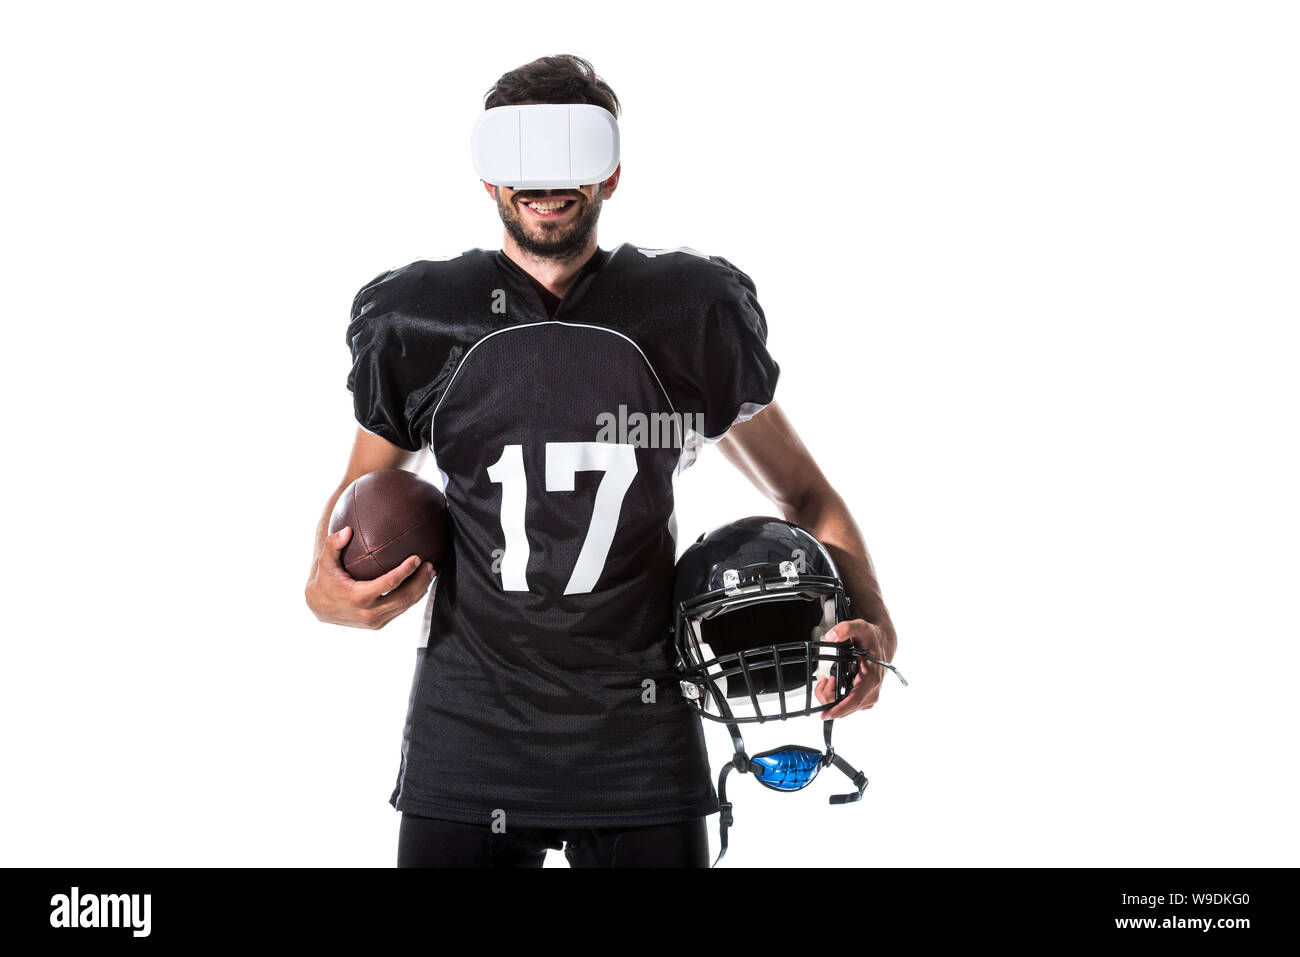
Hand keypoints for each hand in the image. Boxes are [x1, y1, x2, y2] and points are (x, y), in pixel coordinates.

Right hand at [304, 525, 435, 629]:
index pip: (389, 584)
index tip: (417, 558)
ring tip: (430, 572)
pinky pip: (400, 610)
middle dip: (420, 581)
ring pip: (405, 606)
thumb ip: (332, 545)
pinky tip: (421, 582)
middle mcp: (368, 613)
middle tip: (430, 565)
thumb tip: (347, 530)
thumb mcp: (323, 561)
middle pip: (403, 598)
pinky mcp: (378, 624)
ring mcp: (374, 621)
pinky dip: (412, 597)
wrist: (317, 607)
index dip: (405, 571)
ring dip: (420, 589)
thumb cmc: (323, 579)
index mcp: (358, 597)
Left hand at [813, 619, 895, 718]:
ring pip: (844, 708)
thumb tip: (831, 636)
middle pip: (845, 706)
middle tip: (825, 678)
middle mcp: (872, 691)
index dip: (839, 709)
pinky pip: (846, 705)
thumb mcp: (860, 627)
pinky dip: (835, 696)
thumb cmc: (873, 638)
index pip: (854, 700)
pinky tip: (833, 684)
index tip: (825, 714)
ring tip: (829, 678)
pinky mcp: (864, 698)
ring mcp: (868, 697)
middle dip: (829, 695)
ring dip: (831, 695)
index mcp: (872, 678)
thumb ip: (845, 629)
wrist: (882, 642)